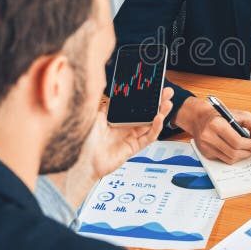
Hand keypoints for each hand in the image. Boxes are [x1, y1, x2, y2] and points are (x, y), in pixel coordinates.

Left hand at [48, 87, 173, 208]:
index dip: (145, 97)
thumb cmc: (84, 140)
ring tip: (168, 103)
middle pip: (146, 113)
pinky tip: (158, 118)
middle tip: (167, 93)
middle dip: (158, 103)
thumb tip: (113, 90)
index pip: (136, 105)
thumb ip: (107, 104)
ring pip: (150, 123)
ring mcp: (130, 137)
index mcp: (116, 118)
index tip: (153, 88)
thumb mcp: (95, 115)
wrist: (82, 161)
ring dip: (161, 113)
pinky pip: (148, 137)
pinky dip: (155, 128)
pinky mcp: (134, 148)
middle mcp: (125, 127)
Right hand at [174, 96, 250, 163]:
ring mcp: (205, 147)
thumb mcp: (239, 114)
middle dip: (248, 152)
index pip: (237, 141)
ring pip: (230, 159)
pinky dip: (234, 156)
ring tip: (248, 150)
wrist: (199, 117)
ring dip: (242, 156)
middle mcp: (208, 136)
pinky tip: (237, 150)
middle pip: (234, 152)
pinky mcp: (205, 153)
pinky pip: (224, 160)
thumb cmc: (220, 115)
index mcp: (216, 124)